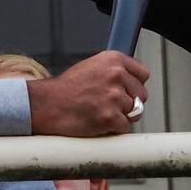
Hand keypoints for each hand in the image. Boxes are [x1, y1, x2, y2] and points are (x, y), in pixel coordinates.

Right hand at [27, 50, 149, 135]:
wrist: (47, 105)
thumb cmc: (67, 88)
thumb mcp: (92, 66)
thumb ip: (115, 70)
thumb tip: (134, 82)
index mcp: (114, 60)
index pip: (143, 74)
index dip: (135, 85)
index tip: (127, 91)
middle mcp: (116, 75)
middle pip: (142, 95)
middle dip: (130, 103)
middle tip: (111, 106)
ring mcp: (114, 96)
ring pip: (134, 112)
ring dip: (121, 117)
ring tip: (100, 113)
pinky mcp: (110, 117)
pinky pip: (125, 127)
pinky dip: (114, 129)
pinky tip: (99, 123)